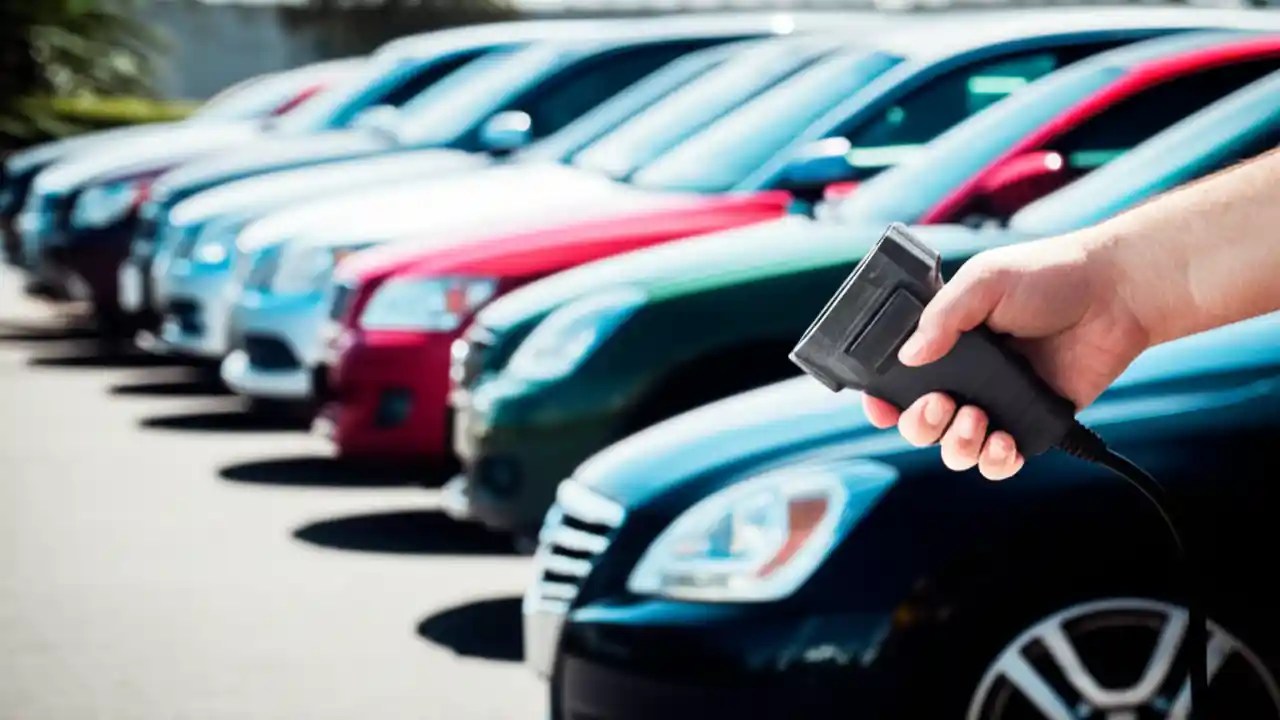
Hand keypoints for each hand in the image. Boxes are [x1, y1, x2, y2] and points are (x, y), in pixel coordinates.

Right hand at [863, 231, 1151, 479]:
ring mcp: (998, 404)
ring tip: (976, 420)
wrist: (1115, 295)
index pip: (898, 381)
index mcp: (946, 342)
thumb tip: (908, 355)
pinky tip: (1005, 440)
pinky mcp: (1032, 424)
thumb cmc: (1050, 276)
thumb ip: (942, 316)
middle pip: (921, 424)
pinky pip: (1000, 462)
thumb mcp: (984, 280)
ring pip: (956, 450)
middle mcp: (966, 378)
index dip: (883, 401)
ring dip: (956, 444)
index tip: (881, 407)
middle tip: (941, 404)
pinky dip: (995, 460)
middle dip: (920, 424)